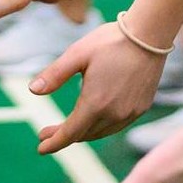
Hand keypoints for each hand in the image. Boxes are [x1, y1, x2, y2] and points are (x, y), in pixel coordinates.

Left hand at [29, 20, 166, 151]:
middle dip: (64, 136)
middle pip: (84, 135)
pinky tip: (93, 119)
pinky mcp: (141, 107)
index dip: (54, 142)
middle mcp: (114, 114)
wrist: (149, 34)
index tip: (40, 148)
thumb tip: (33, 90)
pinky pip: (117, 125)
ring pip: (101, 133)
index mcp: (95, 104)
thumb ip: (54, 75)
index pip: (70, 133)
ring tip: (68, 128)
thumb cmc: (110, 41)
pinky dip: (101, 127)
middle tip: (46, 133)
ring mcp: (130, 112)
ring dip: (82, 133)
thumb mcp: (76, 54)